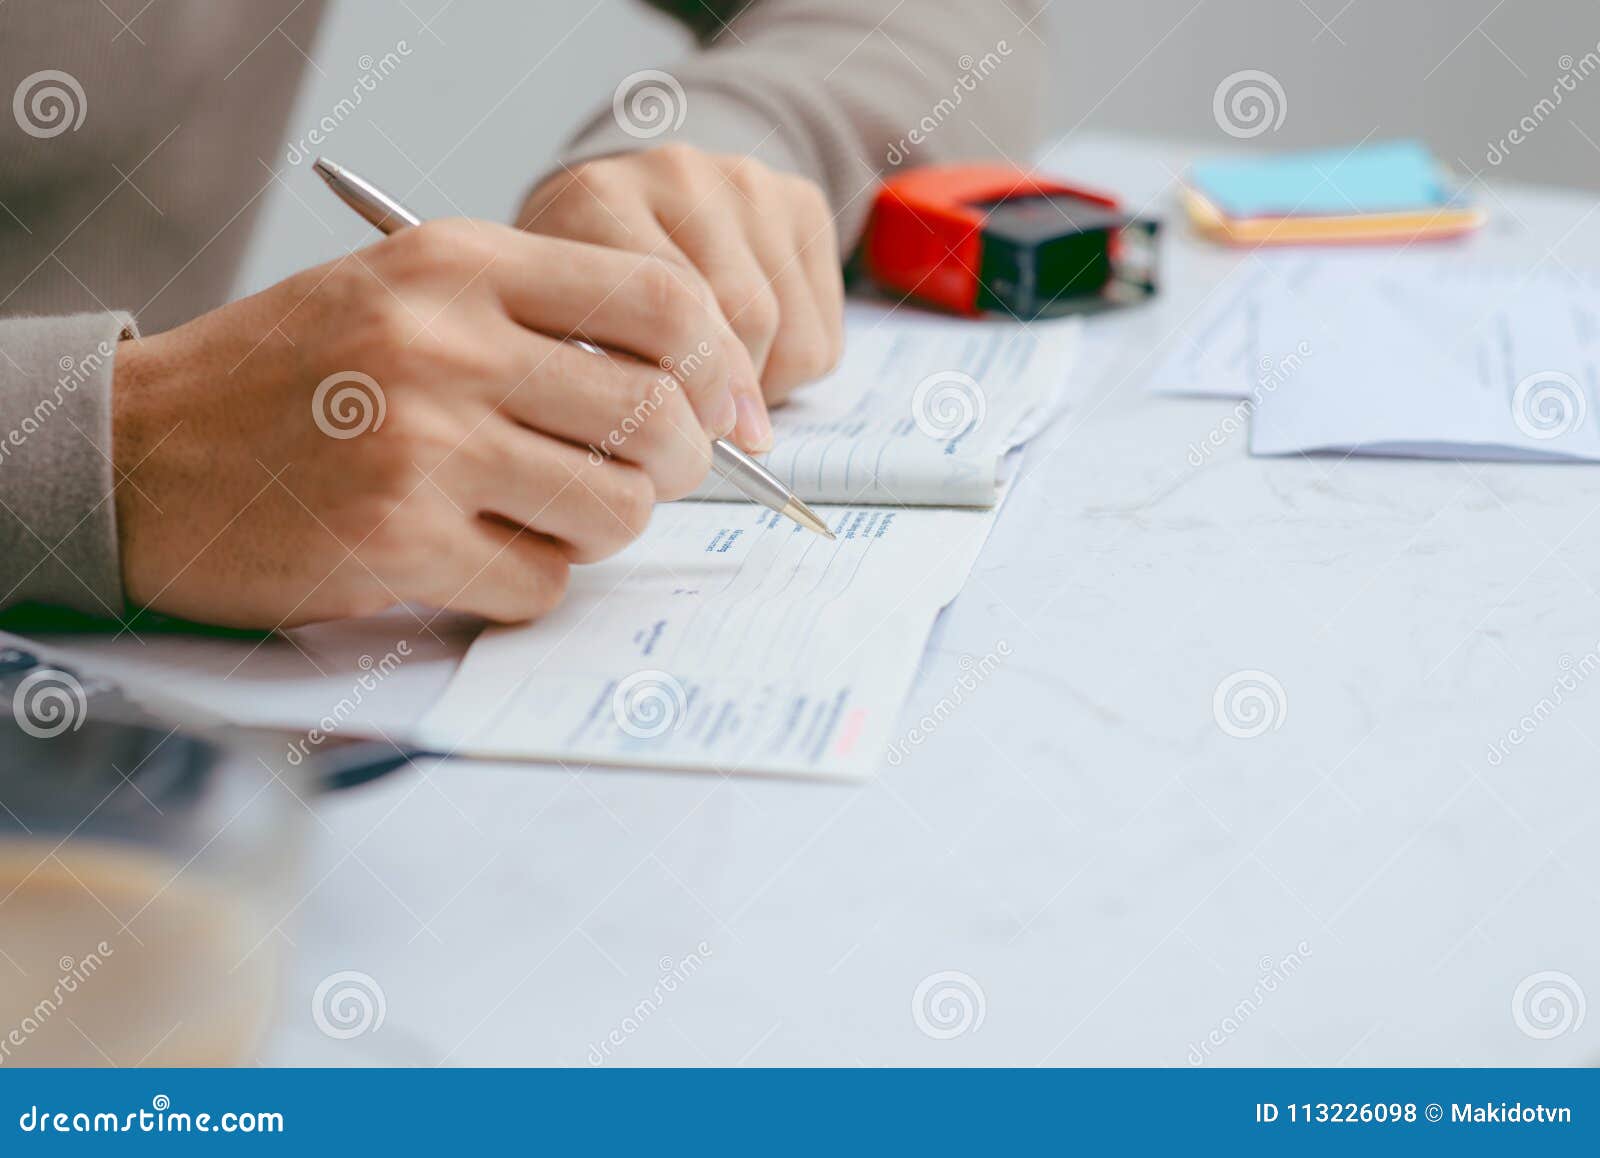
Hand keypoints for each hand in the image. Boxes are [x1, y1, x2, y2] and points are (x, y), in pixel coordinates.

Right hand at [112, 219, 753, 628]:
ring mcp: (421, 444)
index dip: (722, 367)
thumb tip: (693, 389)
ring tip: (542, 514)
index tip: (732, 412)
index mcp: (460, 264)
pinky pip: (541, 583)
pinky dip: (527, 581)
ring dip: (599, 529)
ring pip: (615, 512)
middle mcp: (446, 344)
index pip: (663, 302)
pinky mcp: (397, 540)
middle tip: (650, 477)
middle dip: (679, 465)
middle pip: (657, 417)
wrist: (142, 451)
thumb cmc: (292, 377)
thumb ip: (540, 322)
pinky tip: (474, 555)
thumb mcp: (407, 295)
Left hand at [518, 144, 845, 441]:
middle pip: (743, 318)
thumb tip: (666, 445)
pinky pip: (823, 325)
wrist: (636, 193)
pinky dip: (795, 366)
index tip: (686, 440)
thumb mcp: (565, 320)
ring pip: (790, 330)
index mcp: (596, 199)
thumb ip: (595, 369)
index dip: (683, 389)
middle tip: (707, 431)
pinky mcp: (800, 201)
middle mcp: (675, 175)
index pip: (666, 308)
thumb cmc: (593, 282)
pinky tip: (756, 356)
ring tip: (725, 393)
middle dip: (730, 396)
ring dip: (766, 387)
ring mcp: (746, 181)